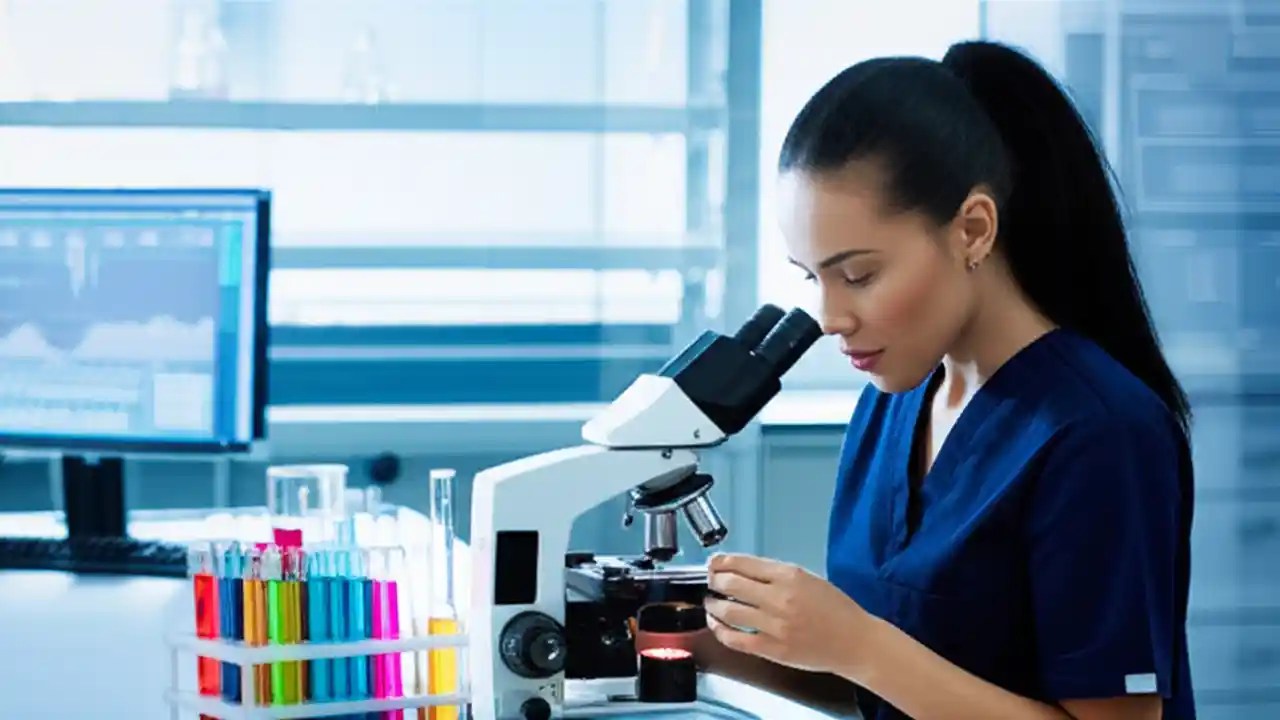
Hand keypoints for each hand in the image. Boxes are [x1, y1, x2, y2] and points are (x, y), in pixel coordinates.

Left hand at [703, 553, 872, 675]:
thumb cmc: (836, 610)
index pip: (744, 563)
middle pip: (731, 584)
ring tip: (711, 601)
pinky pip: (735, 638)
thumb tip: (744, 570)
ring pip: (728, 610)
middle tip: (711, 580)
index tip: (714, 562)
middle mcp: (779, 599)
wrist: (855, 642)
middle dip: (714, 580)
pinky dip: (720, 629)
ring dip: (713, 604)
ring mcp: (774, 625)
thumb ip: (776, 574)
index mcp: (790, 576)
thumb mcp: (809, 578)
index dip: (722, 561)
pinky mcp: (772, 649)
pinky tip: (716, 624)